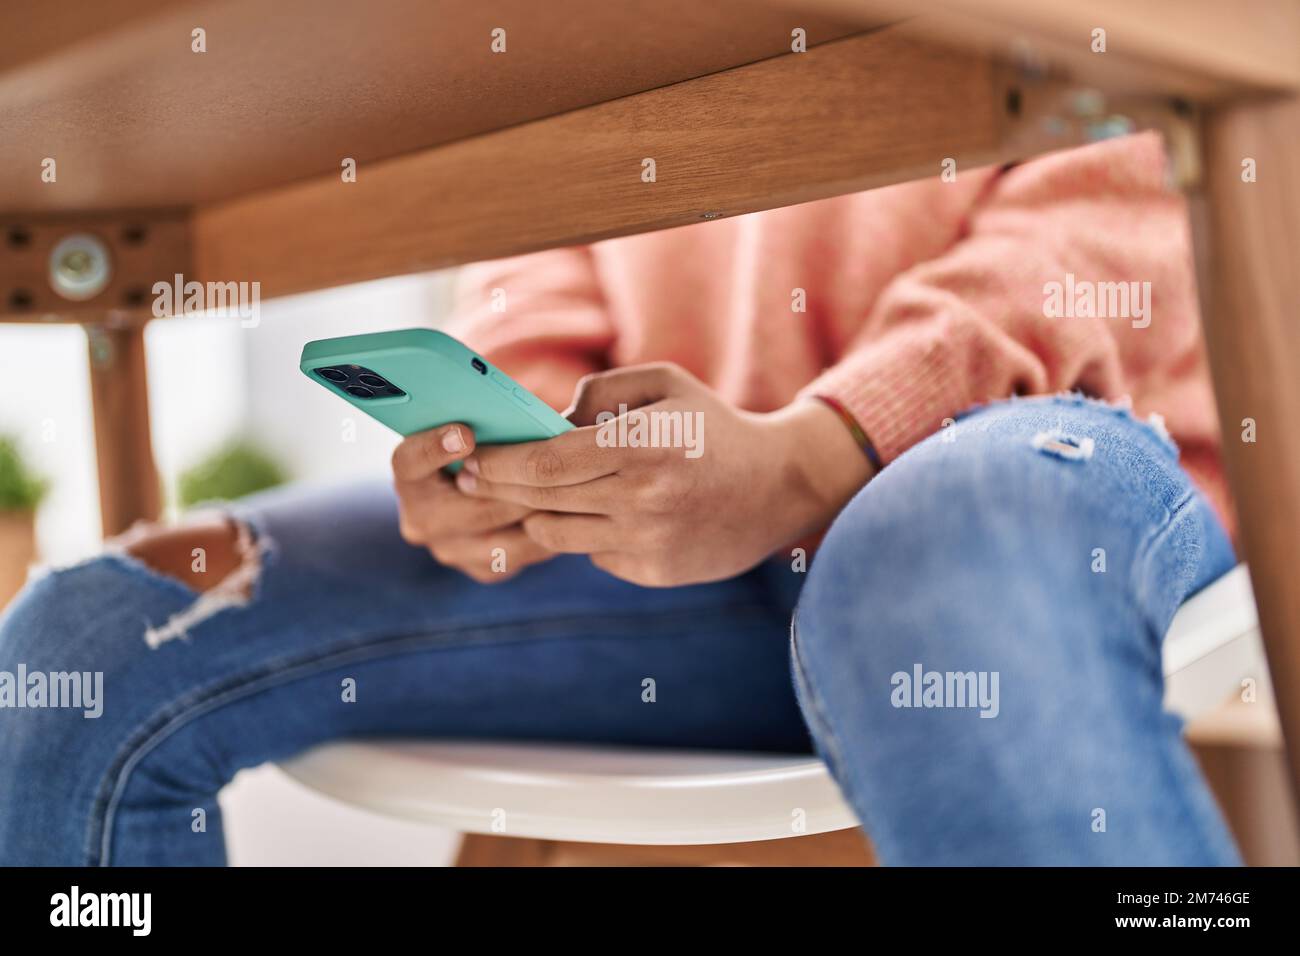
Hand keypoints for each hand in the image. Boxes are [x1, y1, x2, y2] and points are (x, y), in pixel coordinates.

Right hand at [391, 423, 554, 582]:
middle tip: (553, 469)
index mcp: (409, 476)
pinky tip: (570, 515)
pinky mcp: (481, 570)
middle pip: (473, 507)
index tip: (466, 434)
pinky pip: (521, 555)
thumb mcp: (478, 426)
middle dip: (516, 487)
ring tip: (572, 492)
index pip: (409, 461)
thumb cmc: (485, 444)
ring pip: (503, 539)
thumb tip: (543, 409)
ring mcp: (450, 550)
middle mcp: (420, 520)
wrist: (480, 489)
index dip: (435, 448)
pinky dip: (547, 536)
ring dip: (537, 514)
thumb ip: (492, 418)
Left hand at [453, 363, 874, 586]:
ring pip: (556, 534)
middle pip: (540, 500)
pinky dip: (584, 533)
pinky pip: (592, 553)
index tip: (472, 458)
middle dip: (496, 489)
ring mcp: (648, 541)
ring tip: (525, 495)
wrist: (777, 487)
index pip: (546, 463)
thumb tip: (545, 421)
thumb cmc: (712, 427)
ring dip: (533, 513)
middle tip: (469, 479)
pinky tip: (597, 514)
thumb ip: (598, 389)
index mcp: (641, 446)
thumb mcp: (664, 383)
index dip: (499, 464)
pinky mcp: (653, 571)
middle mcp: (642, 499)